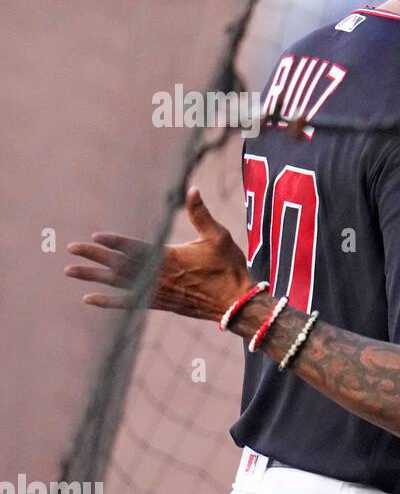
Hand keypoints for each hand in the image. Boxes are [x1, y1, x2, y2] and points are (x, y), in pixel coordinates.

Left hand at [65, 187, 252, 320]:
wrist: (235, 302)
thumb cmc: (229, 267)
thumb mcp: (218, 237)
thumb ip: (201, 214)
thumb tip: (193, 189)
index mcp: (170, 257)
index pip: (135, 249)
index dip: (115, 243)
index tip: (95, 237)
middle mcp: (158, 276)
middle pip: (119, 265)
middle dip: (94, 256)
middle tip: (70, 249)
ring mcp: (156, 292)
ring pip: (118, 284)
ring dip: (93, 277)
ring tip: (70, 271)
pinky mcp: (158, 304)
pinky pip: (127, 303)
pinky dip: (108, 302)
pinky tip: (89, 299)